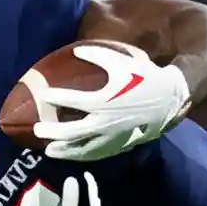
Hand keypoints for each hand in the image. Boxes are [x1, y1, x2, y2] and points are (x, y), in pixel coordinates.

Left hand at [33, 43, 191, 161]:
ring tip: (49, 151)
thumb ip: (97, 55)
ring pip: (83, 149)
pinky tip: (72, 156)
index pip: (73, 100)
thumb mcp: (122, 62)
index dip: (56, 97)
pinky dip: (82, 156)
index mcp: (104, 100)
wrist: (169, 100)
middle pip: (72, 132)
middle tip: (37, 130)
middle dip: (52, 132)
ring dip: (64, 151)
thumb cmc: (144, 77)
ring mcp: (113, 137)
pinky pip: (97, 154)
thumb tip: (75, 49)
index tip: (43, 95)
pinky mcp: (120, 145)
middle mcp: (105, 122)